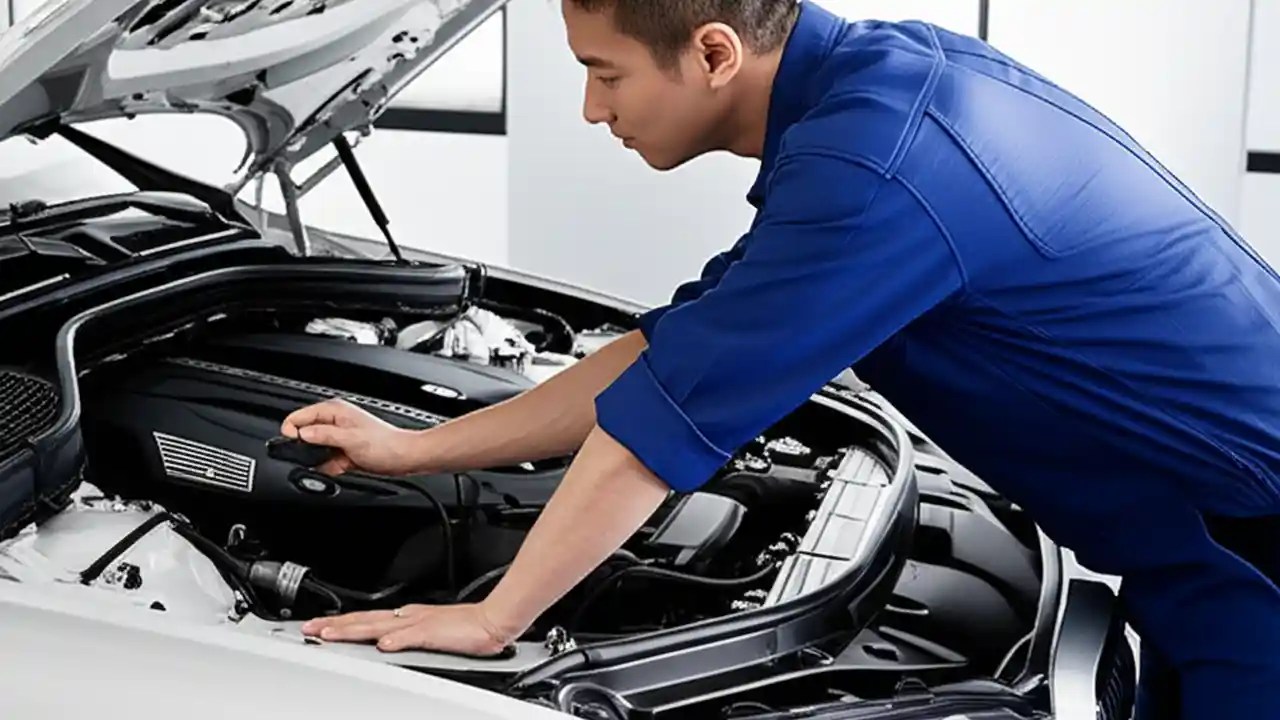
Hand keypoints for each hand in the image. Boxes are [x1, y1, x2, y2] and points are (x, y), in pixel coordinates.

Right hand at [280, 398, 421, 475]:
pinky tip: (329, 470)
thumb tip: (301, 434)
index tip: (289, 442)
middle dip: (301, 445)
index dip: (291, 428)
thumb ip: (324, 435)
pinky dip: (324, 467)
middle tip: (303, 457)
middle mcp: (334, 423)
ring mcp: (338, 439)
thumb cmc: (386, 444)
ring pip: (314, 448)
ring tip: (319, 464)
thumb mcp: (351, 439)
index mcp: (334, 412)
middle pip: (304, 433)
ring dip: (313, 458)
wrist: (405, 458)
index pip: (300, 416)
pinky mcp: (343, 453)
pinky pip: (324, 460)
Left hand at [300, 603, 516, 654]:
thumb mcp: (429, 631)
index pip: (366, 620)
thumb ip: (407, 635)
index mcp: (406, 618)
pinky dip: (395, 640)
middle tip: (309, 629)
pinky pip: (411, 636)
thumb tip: (385, 642)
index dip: (340, 624)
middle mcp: (407, 617)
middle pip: (363, 621)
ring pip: (378, 626)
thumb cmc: (467, 627)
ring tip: (329, 635)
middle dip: (334, 626)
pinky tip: (381, 645)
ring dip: (353, 630)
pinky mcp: (434, 632)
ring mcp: (419, 624)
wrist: (494, 620)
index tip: (318, 627)